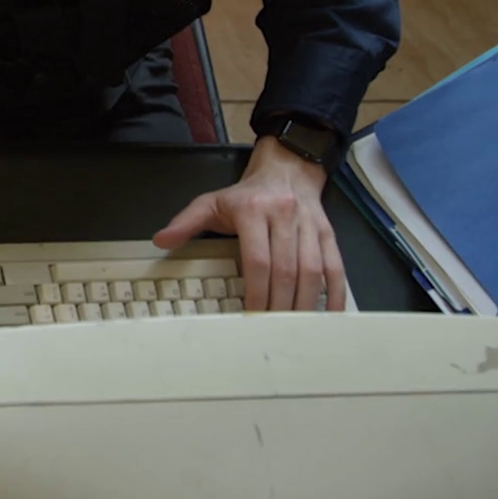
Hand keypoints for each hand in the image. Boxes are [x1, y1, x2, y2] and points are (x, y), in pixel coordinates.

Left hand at [152, 136, 346, 311]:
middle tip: (272, 329)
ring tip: (295, 329)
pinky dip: (334, 294)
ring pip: (312, 271)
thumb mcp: (213, 202)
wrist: (288, 169)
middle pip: (286, 269)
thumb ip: (187, 222)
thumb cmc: (248, 194)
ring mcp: (310, 226)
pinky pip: (335, 267)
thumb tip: (161, 240)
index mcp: (254, 210)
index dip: (257, 290)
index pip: (258, 258)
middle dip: (279, 303)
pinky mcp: (328, 234)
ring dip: (305, 303)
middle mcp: (285, 216)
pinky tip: (328, 315)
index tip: (252, 314)